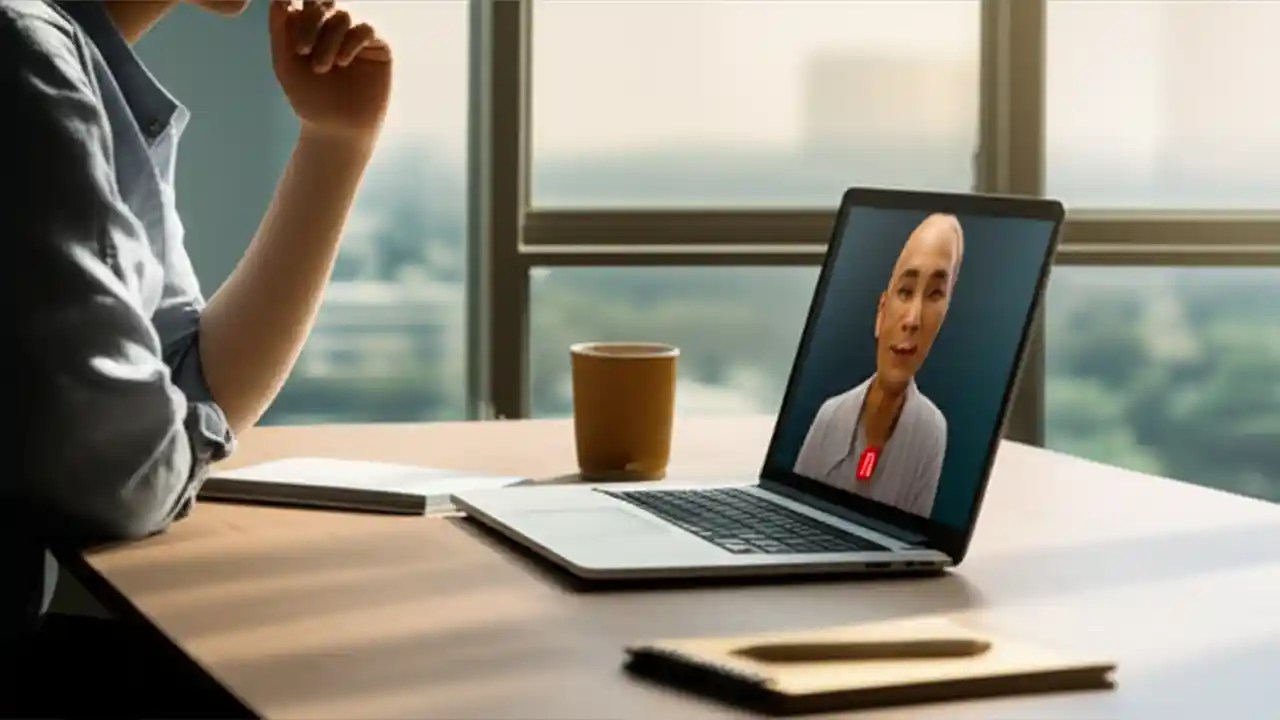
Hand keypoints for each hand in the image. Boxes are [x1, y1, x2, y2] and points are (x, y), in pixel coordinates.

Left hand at [269, 0, 391, 140]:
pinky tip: (342, 62)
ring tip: (320, 68)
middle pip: (324, 3)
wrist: (338, 129)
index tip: (286, 15)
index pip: (304, 2)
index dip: (296, 5)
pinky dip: (351, 42)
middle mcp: (334, 28)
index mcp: (310, 27)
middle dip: (310, 21)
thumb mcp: (285, 64)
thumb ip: (279, 31)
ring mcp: (357, 36)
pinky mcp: (378, 47)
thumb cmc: (310, 99)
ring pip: (343, 16)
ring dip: (328, 39)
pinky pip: (366, 29)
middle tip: (301, 49)